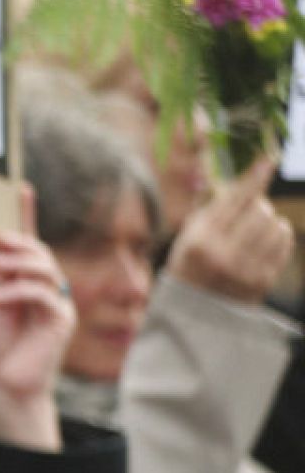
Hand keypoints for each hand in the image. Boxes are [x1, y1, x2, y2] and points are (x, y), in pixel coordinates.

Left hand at [0, 185, 73, 450]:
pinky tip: (0, 297)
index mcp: (27, 284)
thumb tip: (0, 249)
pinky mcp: (61, 320)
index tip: (20, 187)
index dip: (25, 216)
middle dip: (20, 242)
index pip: (29, 245)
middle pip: (41, 253)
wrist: (3, 384)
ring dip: (19, 263)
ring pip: (46, 269)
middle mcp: (47, 290)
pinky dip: (20, 291)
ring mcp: (58, 304)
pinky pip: (45, 294)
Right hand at [166, 156, 293, 305]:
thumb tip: (239, 177)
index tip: (268, 159)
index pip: (234, 200)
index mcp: (200, 240)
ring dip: (269, 222)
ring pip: (277, 224)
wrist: (191, 313)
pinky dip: (278, 236)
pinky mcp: (264, 280)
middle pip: (261, 210)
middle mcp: (224, 255)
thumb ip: (211, 206)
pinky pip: (285, 242)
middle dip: (256, 207)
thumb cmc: (189, 265)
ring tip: (252, 233)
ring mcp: (246, 270)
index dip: (254, 177)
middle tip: (244, 216)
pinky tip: (261, 244)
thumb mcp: (188, 236)